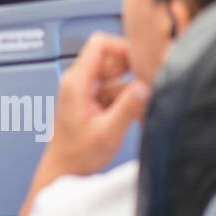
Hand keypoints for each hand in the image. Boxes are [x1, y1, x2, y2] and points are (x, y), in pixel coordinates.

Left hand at [38, 33, 149, 181]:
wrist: (65, 171)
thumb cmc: (77, 155)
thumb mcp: (108, 133)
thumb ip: (127, 108)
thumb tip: (145, 86)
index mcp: (77, 82)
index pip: (100, 44)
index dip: (125, 47)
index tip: (145, 60)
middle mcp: (80, 81)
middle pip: (112, 56)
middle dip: (134, 68)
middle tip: (151, 83)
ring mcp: (87, 89)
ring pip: (118, 74)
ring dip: (133, 86)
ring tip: (143, 104)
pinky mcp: (95, 99)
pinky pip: (117, 88)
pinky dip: (129, 97)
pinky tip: (136, 113)